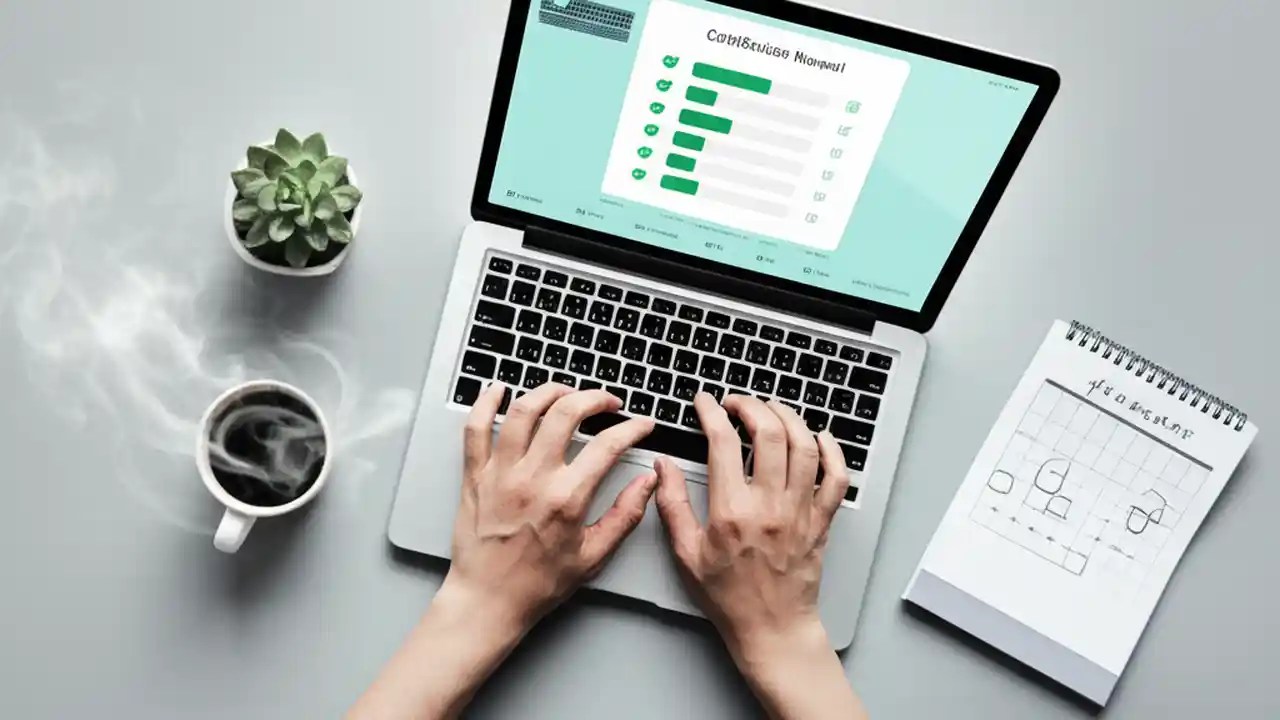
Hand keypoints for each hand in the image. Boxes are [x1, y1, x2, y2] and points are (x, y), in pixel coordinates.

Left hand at [443, 382, 658, 632]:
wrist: (488, 600)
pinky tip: (498, 389)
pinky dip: (484, 402)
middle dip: (594, 398)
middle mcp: (532, 478)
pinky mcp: (475, 475)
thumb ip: (625, 515)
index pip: (607, 445)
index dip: (632, 428)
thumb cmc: (537, 584)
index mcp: (566, 498)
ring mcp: (500, 473)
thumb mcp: (593, 555)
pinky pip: (474, 428)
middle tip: (607, 402)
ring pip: (523, 410)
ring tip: (565, 391)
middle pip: (565, 413)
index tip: (641, 425)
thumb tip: (647, 484)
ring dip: (548, 391)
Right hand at [654, 393, 849, 661]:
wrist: (771, 627)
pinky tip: (818, 437)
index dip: (711, 412)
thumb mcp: (686, 553)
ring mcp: (800, 511)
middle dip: (752, 406)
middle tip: (738, 402)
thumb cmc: (729, 596)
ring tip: (772, 409)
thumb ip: (673, 505)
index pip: (722, 443)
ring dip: (789, 418)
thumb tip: (663, 466)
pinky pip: (836, 477)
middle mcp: (769, 506)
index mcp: (731, 511)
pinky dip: (832, 451)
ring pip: (805, 446)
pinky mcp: (820, 521)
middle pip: (769, 433)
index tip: (705, 403)